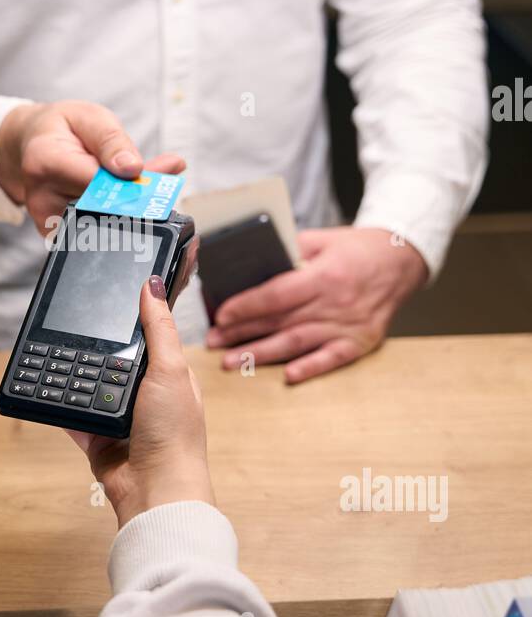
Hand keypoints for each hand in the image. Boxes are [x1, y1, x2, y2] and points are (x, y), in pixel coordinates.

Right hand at [0, 100, 184, 233]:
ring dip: (132, 206)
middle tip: (167, 176)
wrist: (32, 144)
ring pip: (103, 222)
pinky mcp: (56, 234)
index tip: (162, 176)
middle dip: (139, 196)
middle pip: (102, 208)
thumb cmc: (62, 128)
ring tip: (150, 182)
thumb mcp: (91, 118)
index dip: (132, 184)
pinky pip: (96, 230)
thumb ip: (112, 141)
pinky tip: (129, 196)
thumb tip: (133, 168)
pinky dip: (119, 215)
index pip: (97, 183)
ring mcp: (47, 220)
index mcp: (45, 161)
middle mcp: (41, 196)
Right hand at [68, 276, 214, 528]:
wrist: (155, 490)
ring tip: (58, 348)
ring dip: (78, 375)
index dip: (134, 316)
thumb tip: (150, 284)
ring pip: (91, 385)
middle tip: (75, 318)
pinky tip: (46, 387)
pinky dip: (60, 405)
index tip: (111, 292)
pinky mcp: (97, 438)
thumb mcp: (169, 369)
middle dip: (99, 347)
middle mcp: (146, 395)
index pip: (150, 335)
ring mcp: (121, 417)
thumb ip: (157, 327)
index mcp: (169, 375)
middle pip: (116, 359)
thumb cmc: (174, 433)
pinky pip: (73, 415)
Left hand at [206, 226, 427, 383]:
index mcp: (325, 275)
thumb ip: (288, 251)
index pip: (277, 295)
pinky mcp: (361, 342)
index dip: (246, 306)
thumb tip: (250, 263)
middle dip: (243, 333)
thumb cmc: (358, 249)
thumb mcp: (321, 239)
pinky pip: (332, 359)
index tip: (221, 315)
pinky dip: (310, 368)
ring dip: (262, 354)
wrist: (403, 262)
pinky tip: (288, 376)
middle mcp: (337, 303)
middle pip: (281, 322)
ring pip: (298, 343)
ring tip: (232, 362)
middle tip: (214, 342)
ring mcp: (350, 326)